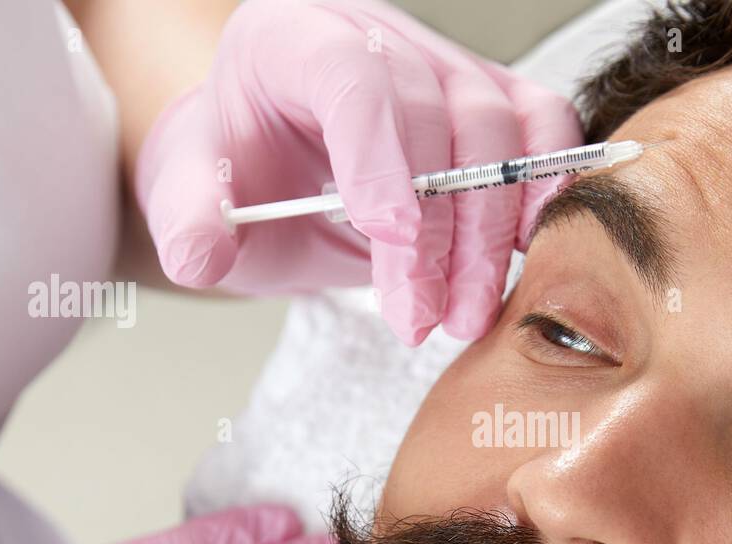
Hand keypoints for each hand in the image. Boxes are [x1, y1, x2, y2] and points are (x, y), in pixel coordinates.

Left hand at [134, 0, 582, 344]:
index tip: (391, 236)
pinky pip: (544, 129)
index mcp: (292, 40)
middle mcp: (378, 39)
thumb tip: (201, 256)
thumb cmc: (242, 174)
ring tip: (462, 314)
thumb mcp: (191, 200)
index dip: (379, 155)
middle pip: (438, 114)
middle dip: (438, 232)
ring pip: (501, 131)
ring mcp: (443, 65)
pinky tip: (515, 258)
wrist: (277, 168)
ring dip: (490, 237)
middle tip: (422, 316)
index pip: (351, 76)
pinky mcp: (491, 100)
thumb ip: (186, 223)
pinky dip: (543, 194)